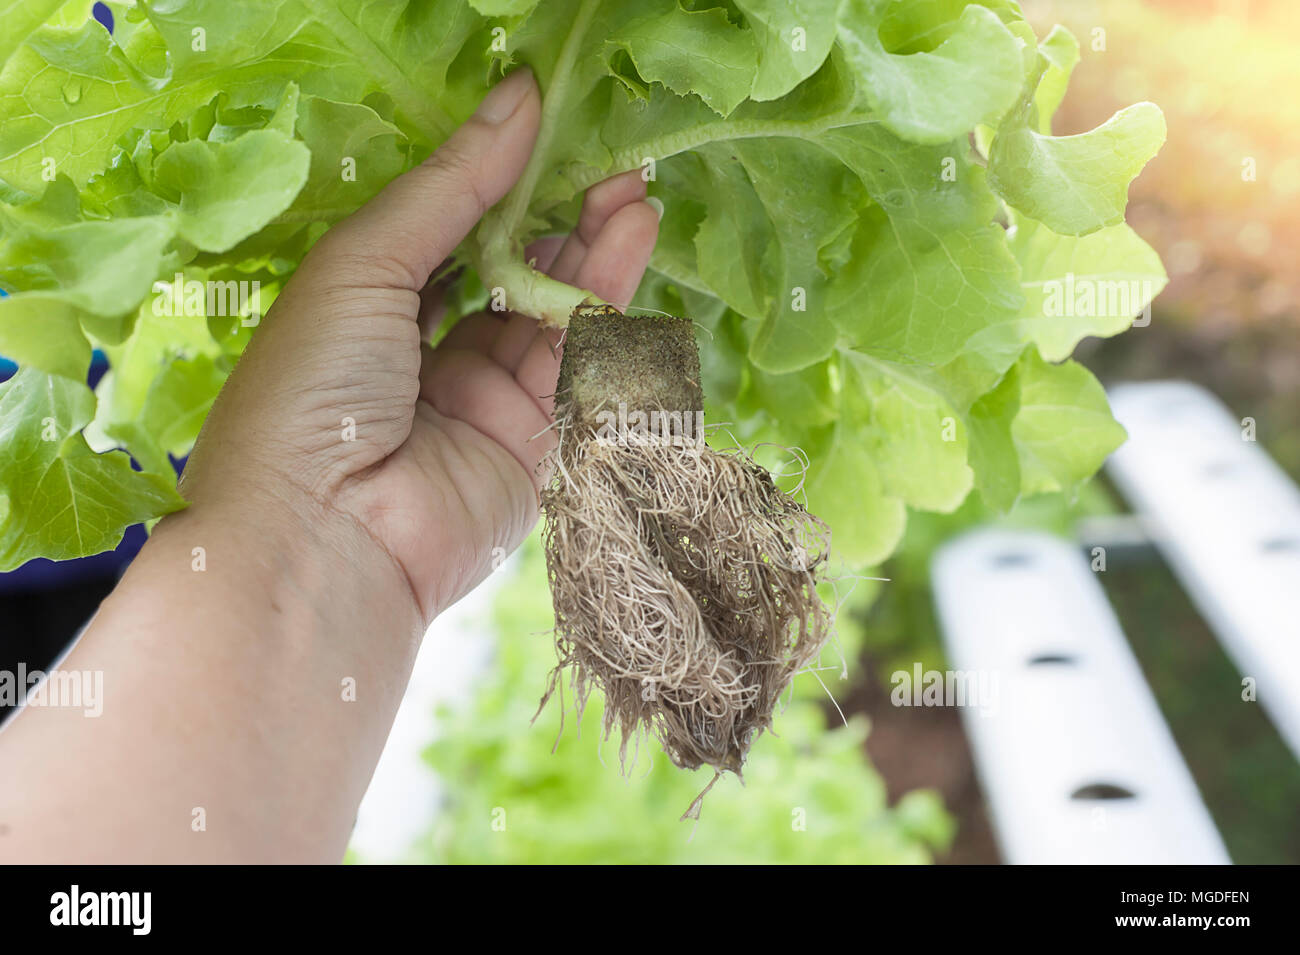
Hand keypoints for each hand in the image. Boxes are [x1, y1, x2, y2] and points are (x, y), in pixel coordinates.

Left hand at [179, 69, 659, 624]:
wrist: (325, 540)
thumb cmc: (314, 391)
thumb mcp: (365, 264)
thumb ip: (449, 188)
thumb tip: (516, 99)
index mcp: (364, 311)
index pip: (442, 234)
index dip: (494, 183)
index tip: (547, 128)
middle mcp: (422, 359)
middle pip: (504, 274)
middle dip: (557, 217)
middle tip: (610, 162)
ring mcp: (479, 407)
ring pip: (547, 318)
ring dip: (591, 255)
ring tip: (635, 195)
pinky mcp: (529, 450)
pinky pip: (572, 372)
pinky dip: (604, 312)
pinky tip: (628, 251)